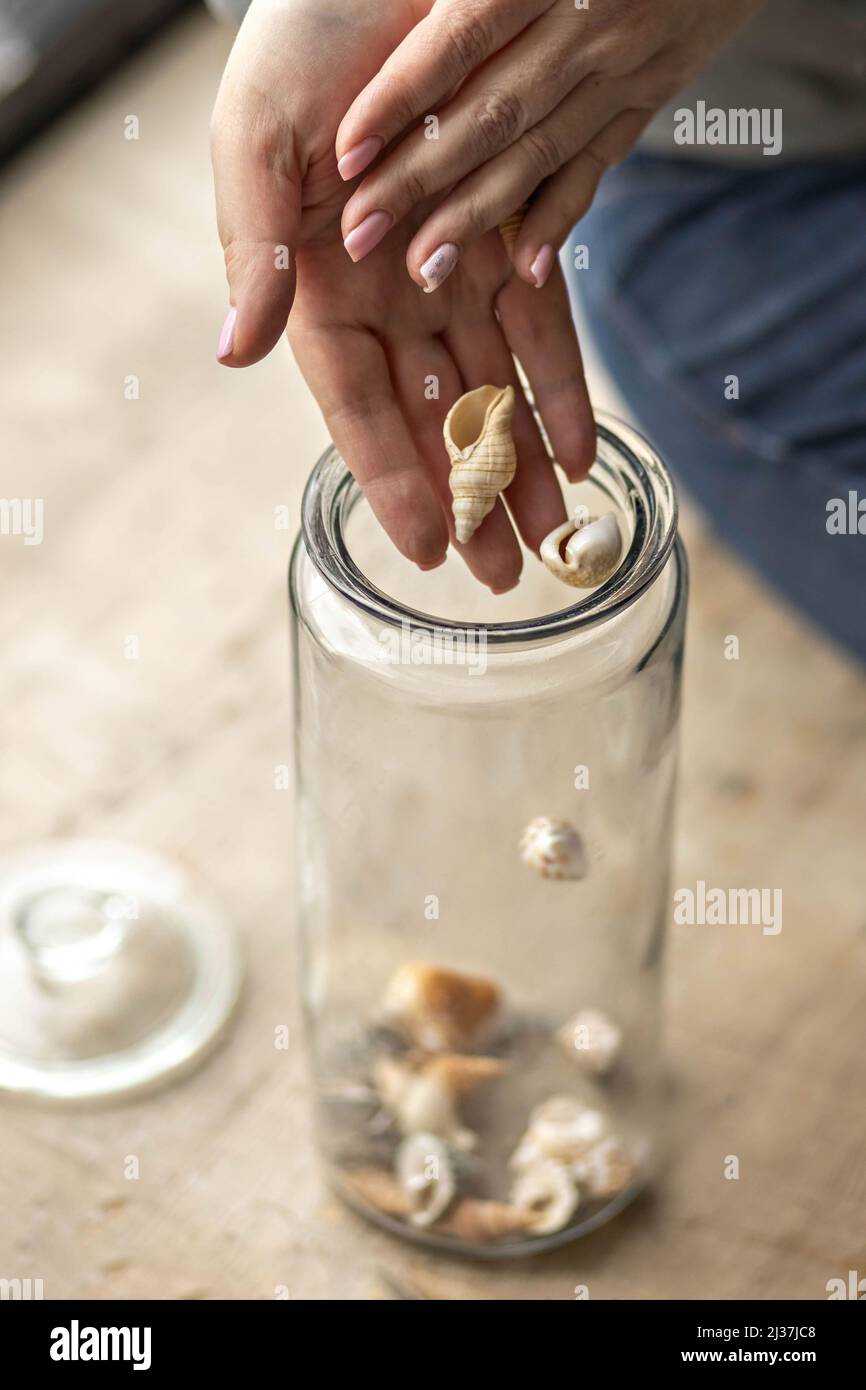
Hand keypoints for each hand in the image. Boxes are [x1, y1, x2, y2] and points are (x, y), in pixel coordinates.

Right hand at [211, 0, 594, 590]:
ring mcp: (455, 266)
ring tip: (559, 535)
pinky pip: (545, 325)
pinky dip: (565, 388)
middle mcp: (390, 291)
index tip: (430, 548)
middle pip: (435, 416)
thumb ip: (253, 248)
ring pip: (497, 388)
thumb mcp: (256, 137)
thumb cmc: (306, 40)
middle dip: (472, 497)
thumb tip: (236, 354)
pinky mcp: (515, 231)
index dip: (394, 478)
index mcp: (318, 284)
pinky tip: (586, 450)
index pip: (357, 405)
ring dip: (528, 463)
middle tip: (504, 576)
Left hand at [335, 0, 765, 288]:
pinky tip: (524, 270)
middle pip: (489, 115)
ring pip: (538, 152)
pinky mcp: (648, 94)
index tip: (346, 154)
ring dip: (476, 218)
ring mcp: (622, 65)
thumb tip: (411, 8)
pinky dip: (560, 218)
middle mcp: (586, 20)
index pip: (458, 41)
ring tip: (423, 270)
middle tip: (358, 233)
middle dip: (418, 181)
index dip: (398, 99)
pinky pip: (597, 165)